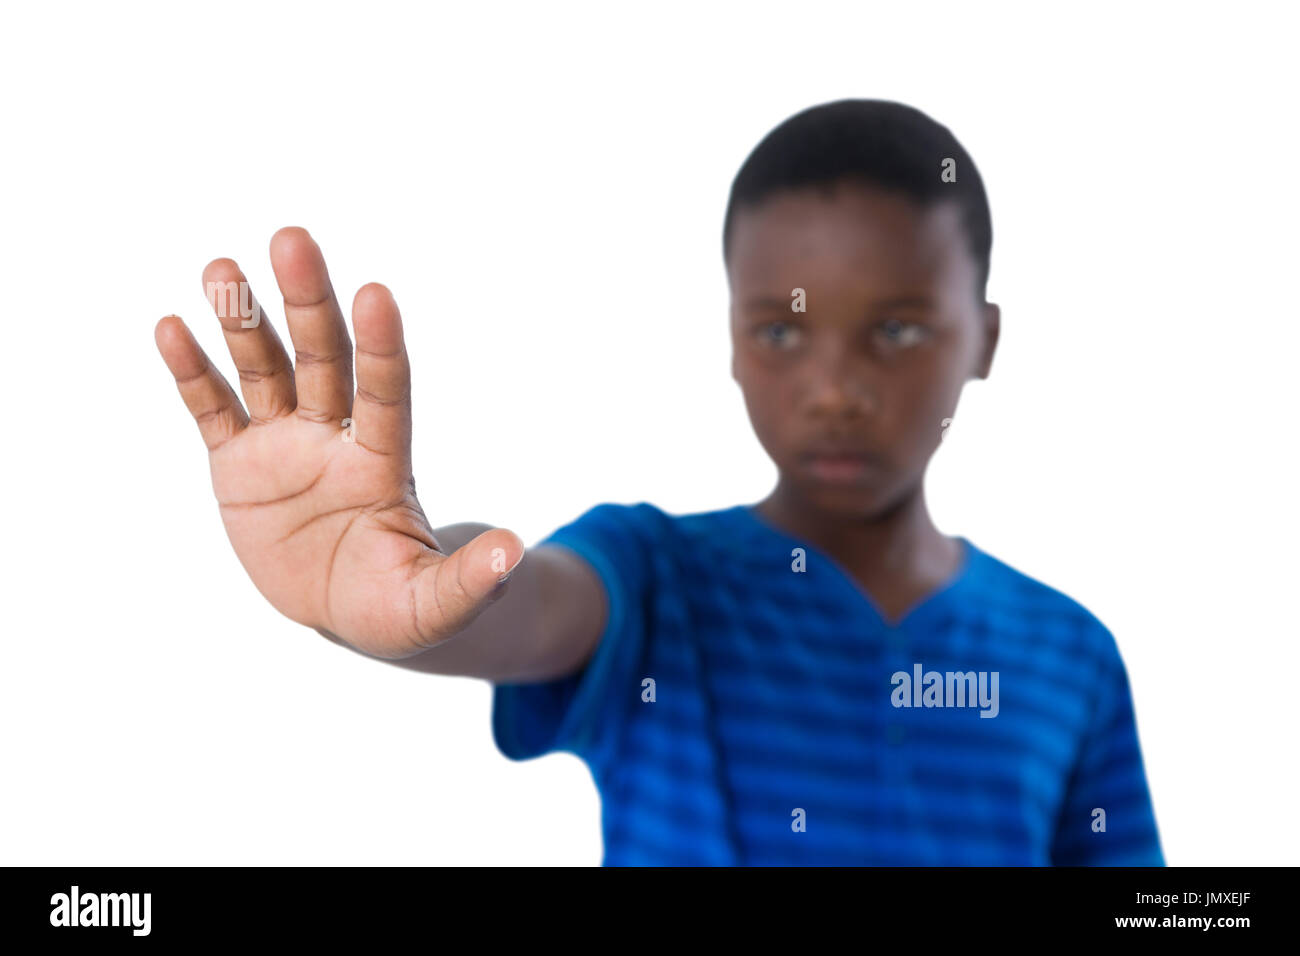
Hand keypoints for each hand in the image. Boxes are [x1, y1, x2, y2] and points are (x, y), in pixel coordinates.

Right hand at [154, 227, 522, 658]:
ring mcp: (285, 445)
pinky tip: (172, 327)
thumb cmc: (398, 609)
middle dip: (308, 303)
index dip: (381, 347)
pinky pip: (212, 411)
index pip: (386, 394)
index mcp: (385, 464)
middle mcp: (336, 438)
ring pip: (264, 370)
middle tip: (293, 238)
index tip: (376, 294)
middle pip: (324, 359)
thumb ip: (469, 580)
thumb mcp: (434, 606)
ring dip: (243, 321)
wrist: (345, 609)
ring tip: (223, 269)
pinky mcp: (238, 465)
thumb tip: (513, 553)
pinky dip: (192, 373)